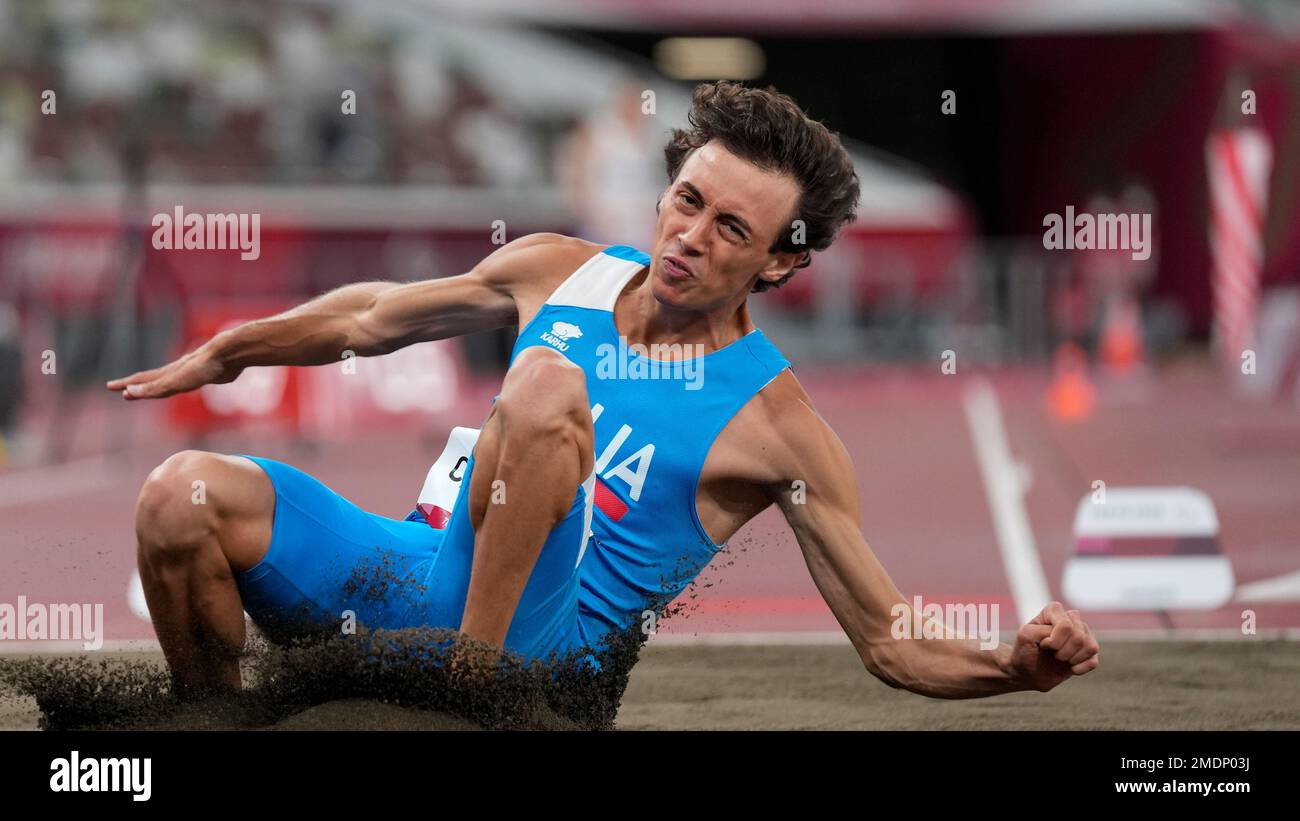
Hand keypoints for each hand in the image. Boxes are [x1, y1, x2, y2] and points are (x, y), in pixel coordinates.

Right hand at [106, 343, 241, 399]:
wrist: (231, 352)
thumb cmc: (204, 367)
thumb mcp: (177, 381)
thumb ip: (155, 388)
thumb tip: (128, 392)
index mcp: (169, 372)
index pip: (142, 380)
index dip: (126, 384)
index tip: (110, 387)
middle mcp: (178, 369)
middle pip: (154, 379)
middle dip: (137, 385)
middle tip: (124, 390)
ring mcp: (194, 370)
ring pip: (173, 378)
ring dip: (160, 384)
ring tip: (153, 386)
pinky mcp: (211, 373)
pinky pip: (193, 379)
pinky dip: (184, 382)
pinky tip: (190, 381)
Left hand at [1006, 602, 1099, 691]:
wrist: (1028, 672)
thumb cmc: (1025, 651)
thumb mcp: (1025, 637)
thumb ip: (1041, 629)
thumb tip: (1066, 628)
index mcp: (1054, 610)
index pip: (1066, 626)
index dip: (1054, 641)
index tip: (1042, 644)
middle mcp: (1072, 618)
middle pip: (1079, 637)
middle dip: (1062, 652)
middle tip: (1051, 653)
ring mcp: (1084, 634)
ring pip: (1090, 647)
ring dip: (1071, 659)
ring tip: (1060, 658)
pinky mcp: (1090, 650)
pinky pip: (1094, 661)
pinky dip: (1079, 669)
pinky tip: (1069, 667)